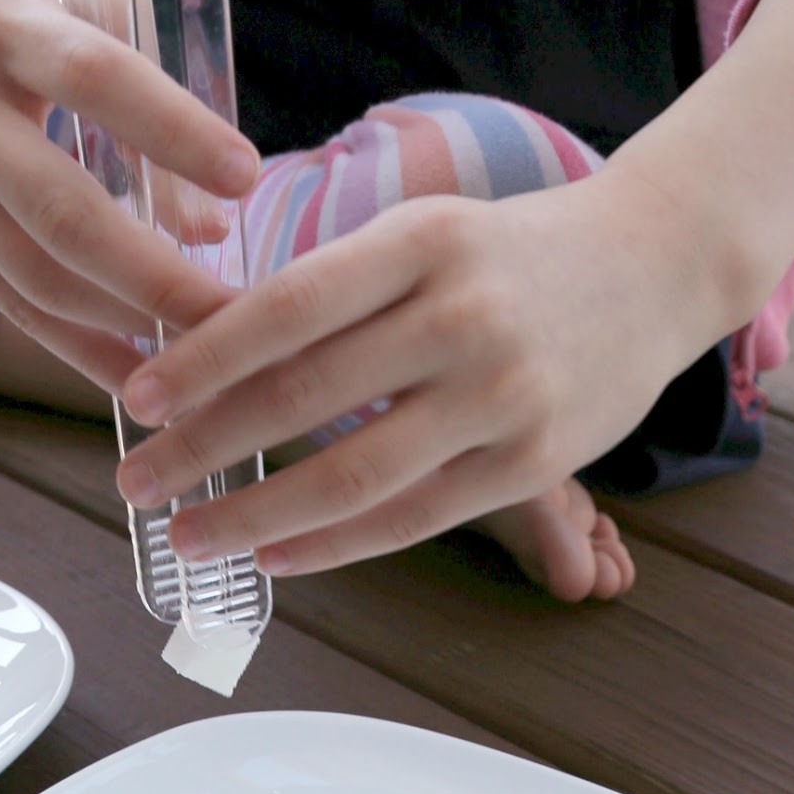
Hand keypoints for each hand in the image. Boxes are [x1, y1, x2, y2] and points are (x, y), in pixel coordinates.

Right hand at [0, 0, 259, 390]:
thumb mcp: (65, 4)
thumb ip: (150, 92)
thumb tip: (212, 227)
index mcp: (4, 28)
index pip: (94, 78)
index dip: (172, 130)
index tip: (246, 176)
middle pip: (62, 209)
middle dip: (155, 276)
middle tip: (235, 312)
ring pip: (35, 274)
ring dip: (126, 322)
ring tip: (206, 349)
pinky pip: (12, 304)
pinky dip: (81, 349)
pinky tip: (141, 377)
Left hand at [113, 162, 731, 574]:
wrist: (658, 264)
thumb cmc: (511, 254)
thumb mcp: (427, 235)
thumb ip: (337, 290)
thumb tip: (209, 352)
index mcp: (421, 241)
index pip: (287, 305)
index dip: (203, 358)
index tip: (140, 398)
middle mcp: (462, 315)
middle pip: (306, 395)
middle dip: (204, 447)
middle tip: (134, 481)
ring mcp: (505, 394)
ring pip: (356, 473)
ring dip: (256, 516)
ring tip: (190, 538)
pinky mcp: (536, 460)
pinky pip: (416, 516)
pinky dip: (336, 544)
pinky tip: (278, 558)